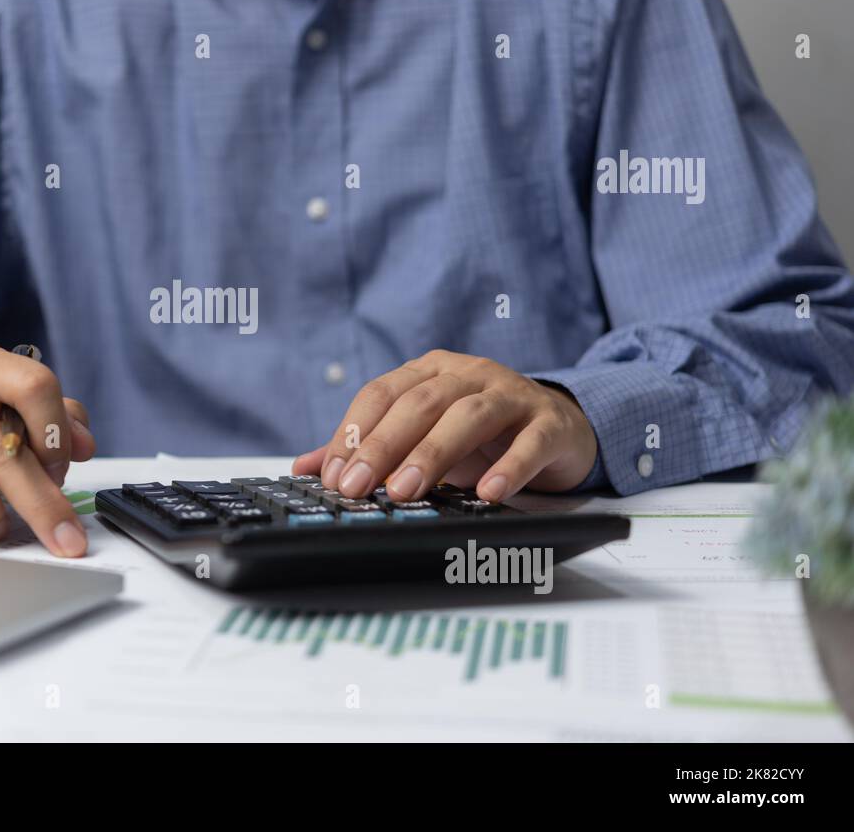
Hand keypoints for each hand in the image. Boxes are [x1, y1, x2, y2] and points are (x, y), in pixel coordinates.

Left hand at [293, 350, 596, 503]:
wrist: (560, 427)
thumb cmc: (481, 435)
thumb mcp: (421, 437)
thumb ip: (367, 449)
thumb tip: (305, 468)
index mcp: (428, 373)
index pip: (381, 394)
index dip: (354, 432)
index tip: (334, 476)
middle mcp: (467, 374)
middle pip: (419, 403)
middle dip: (384, 445)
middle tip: (360, 486)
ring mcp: (511, 393)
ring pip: (469, 415)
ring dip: (434, 453)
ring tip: (407, 491)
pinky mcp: (550, 422)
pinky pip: (529, 441)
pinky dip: (510, 466)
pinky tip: (488, 493)